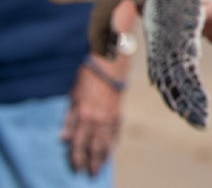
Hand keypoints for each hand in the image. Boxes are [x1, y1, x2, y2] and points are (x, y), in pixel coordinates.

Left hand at [62, 55, 126, 175]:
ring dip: (104, 156)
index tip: (77, 168)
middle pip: (95, 146)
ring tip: (102, 165)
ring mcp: (111, 117)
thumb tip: (63, 137)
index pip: (79, 143)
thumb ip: (69, 119)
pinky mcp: (119, 112)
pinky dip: (113, 141)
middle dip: (93, 161)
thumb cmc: (88, 78)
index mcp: (84, 116)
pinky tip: (112, 147)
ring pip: (107, 142)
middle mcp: (98, 120)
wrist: (110, 66)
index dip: (77, 157)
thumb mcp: (73, 97)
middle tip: (92, 173)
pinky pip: (116, 132)